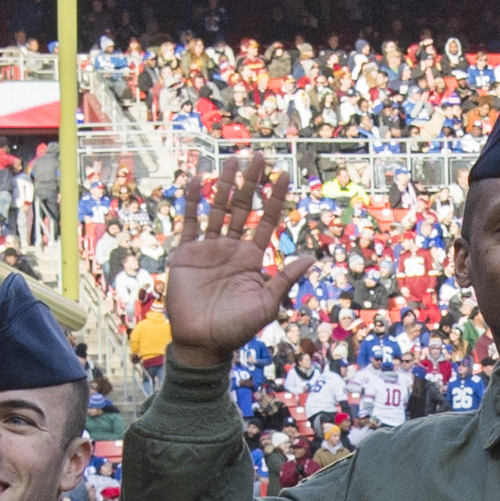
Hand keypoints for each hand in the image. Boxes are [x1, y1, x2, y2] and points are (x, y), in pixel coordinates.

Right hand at [161, 155, 312, 371]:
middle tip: (257, 156)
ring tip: (230, 160)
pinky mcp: (186, 254)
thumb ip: (286, 279)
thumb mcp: (267, 304)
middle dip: (250, 183)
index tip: (283, 175)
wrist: (203, 344)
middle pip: (244, 207)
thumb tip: (313, 257)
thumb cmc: (237, 329)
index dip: (275, 198)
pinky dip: (192, 202)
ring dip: (224, 185)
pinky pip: (190, 223)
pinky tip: (195, 181)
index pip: (267, 220)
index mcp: (252, 259)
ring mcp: (209, 249)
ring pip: (218, 209)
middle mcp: (232, 249)